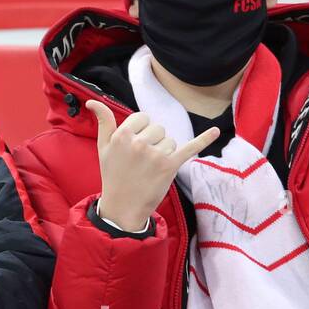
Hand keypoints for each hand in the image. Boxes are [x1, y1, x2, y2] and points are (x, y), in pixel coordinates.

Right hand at [84, 100, 220, 231]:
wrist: (123, 206)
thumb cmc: (113, 174)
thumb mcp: (103, 147)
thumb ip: (103, 122)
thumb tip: (92, 102)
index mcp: (122, 135)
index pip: (143, 118)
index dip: (141, 131)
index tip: (135, 146)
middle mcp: (139, 142)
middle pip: (158, 128)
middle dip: (154, 141)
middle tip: (142, 161)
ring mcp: (155, 154)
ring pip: (170, 140)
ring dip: (165, 151)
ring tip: (151, 167)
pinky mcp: (170, 166)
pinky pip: (189, 147)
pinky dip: (204, 139)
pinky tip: (216, 130)